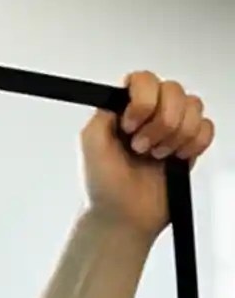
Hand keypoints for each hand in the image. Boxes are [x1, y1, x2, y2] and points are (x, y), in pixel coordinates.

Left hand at [80, 70, 215, 242]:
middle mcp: (148, 114)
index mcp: (123, 110)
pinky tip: (176, 158)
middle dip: (160, 122)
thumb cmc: (103, 186)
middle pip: (173, 90)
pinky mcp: (188, 144)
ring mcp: (171, 128)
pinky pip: (207, 127)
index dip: (143, 100)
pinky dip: (193, 143)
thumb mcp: (90, 142)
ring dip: (175, 134)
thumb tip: (122, 93)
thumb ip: (104, 111)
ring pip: (194, 106)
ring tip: (156, 155)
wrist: (123, 217)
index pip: (143, 79)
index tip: (131, 126)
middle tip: (141, 147)